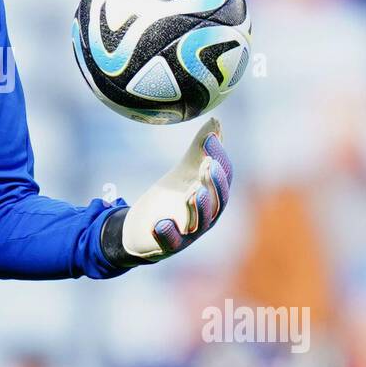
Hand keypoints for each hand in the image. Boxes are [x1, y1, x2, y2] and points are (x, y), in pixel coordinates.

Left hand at [102, 117, 232, 266]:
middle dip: (214, 183)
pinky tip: (160, 223)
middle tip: (208, 164)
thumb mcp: (183, 172)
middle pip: (218, 202)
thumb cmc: (170, 198)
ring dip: (197, 207)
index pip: (223, 177)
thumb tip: (216, 122)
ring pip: (198, 223)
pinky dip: (166, 234)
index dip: (219, 157)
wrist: (142, 228)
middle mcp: (206, 217)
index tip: (211, 139)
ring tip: (192, 191)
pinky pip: (170, 242)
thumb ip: (199, 150)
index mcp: (212, 196)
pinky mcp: (167, 245)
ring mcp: (187, 233)